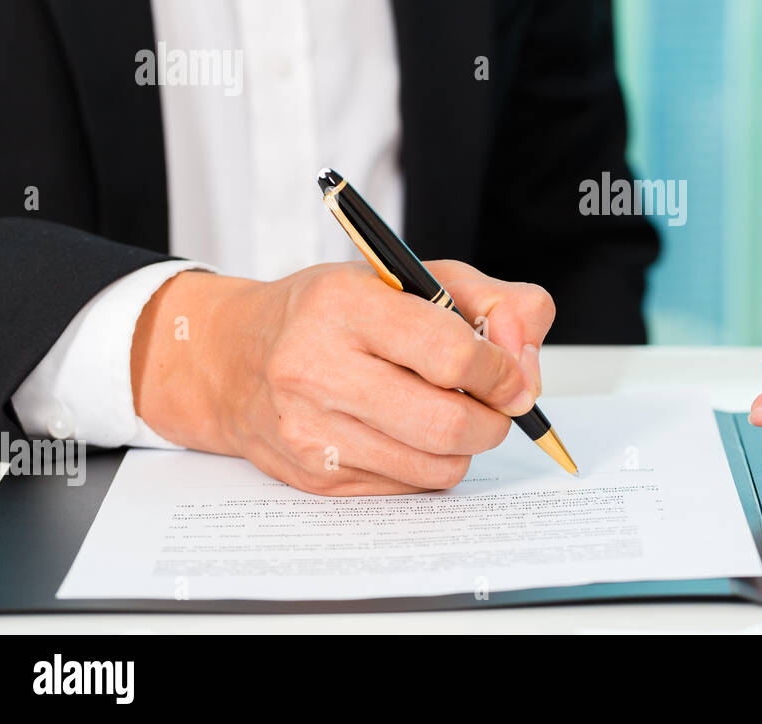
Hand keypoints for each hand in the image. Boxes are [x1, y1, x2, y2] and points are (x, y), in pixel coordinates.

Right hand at [130, 260, 555, 494]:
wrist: (236, 357)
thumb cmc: (334, 311)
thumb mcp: (414, 276)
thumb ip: (491, 302)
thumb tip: (526, 363)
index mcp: (346, 305)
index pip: (453, 355)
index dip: (501, 371)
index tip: (510, 374)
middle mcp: (318, 368)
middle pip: (449, 423)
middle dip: (494, 419)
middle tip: (495, 404)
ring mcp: (311, 430)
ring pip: (436, 465)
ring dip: (464, 445)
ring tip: (449, 411)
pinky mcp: (314, 475)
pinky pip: (408, 486)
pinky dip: (427, 463)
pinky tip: (406, 429)